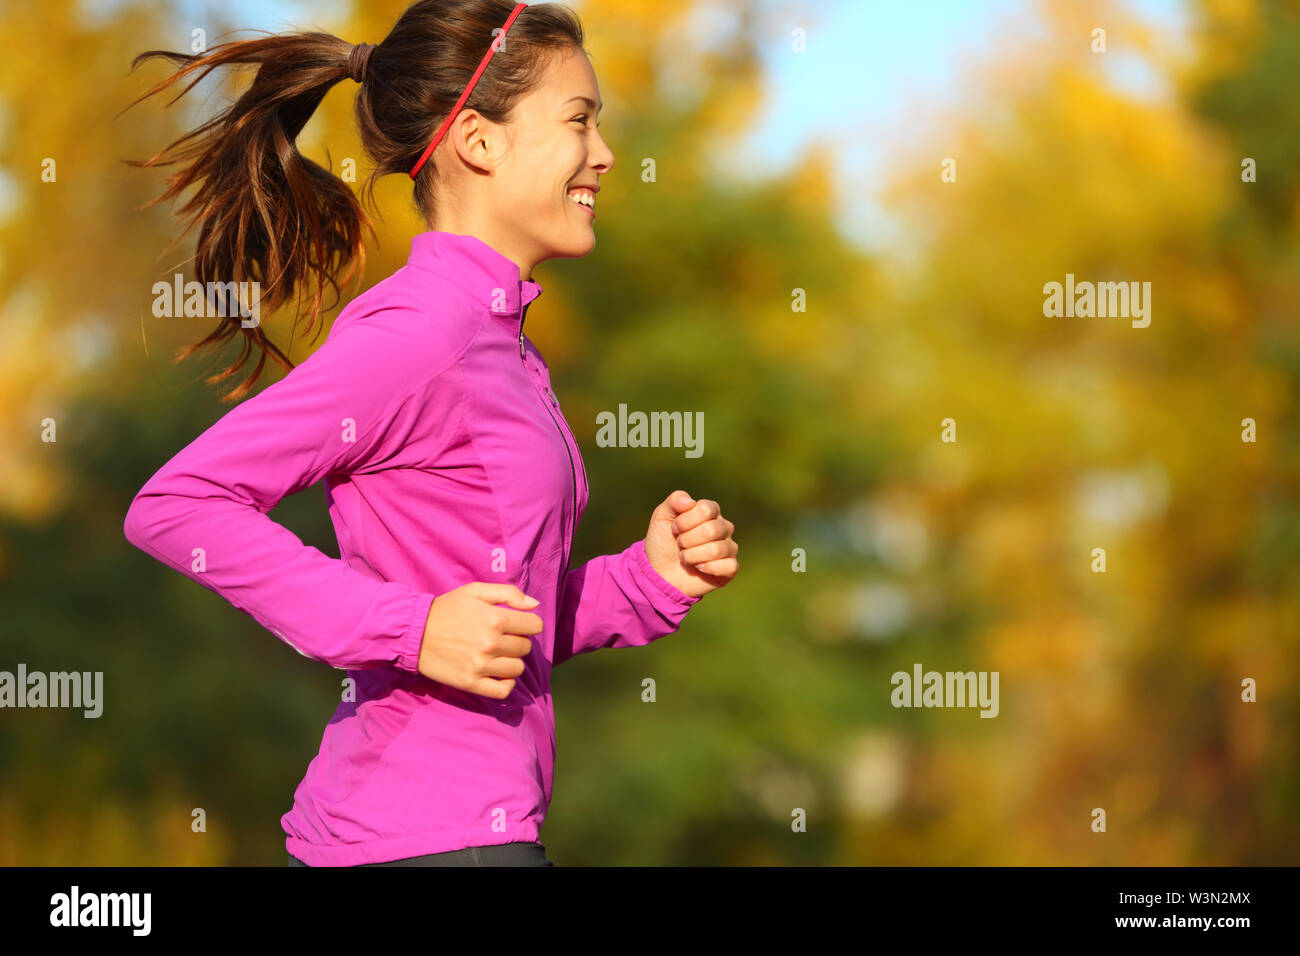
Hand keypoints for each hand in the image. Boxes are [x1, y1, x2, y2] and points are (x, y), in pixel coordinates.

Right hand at [417, 583, 542, 698]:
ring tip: (496, 654)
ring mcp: (481, 665)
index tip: (516, 624)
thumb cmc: (447, 609)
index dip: (528, 624)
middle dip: (517, 641)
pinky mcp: (471, 683)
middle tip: (500, 638)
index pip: (535, 626)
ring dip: (511, 661)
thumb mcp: (476, 591)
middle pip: (526, 648)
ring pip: (518, 668)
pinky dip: (506, 683)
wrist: (414, 631)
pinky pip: (503, 690)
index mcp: (495, 619)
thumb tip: (534, 605)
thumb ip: (509, 593)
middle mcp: (491, 644)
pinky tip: (497, 673)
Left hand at [643, 490, 738, 598]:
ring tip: (685, 557)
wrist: (660, 572)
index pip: (706, 509)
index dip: (685, 521)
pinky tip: (699, 568)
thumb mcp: (661, 517)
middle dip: (687, 540)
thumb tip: (690, 502)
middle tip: (680, 544)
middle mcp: (724, 527)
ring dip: (692, 556)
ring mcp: (729, 547)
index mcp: (710, 511)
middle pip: (712, 530)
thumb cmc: (663, 542)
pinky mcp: (730, 568)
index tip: (674, 529)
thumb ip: (675, 501)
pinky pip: (729, 566)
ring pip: (716, 550)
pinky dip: (707, 568)